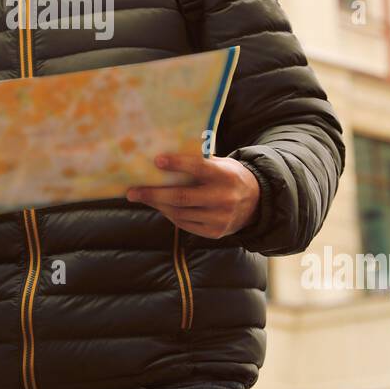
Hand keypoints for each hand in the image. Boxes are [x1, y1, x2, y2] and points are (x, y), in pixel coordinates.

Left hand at [125, 153, 259, 239]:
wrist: (257, 203)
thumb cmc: (230, 177)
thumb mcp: (222, 164)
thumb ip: (200, 162)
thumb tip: (164, 156)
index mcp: (225, 176)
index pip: (198, 168)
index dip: (177, 164)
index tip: (156, 160)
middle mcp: (223, 198)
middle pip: (182, 197)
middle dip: (153, 194)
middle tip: (132, 191)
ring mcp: (219, 218)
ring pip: (180, 213)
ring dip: (158, 205)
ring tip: (141, 197)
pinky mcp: (215, 233)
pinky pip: (185, 224)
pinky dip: (170, 215)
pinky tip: (160, 206)